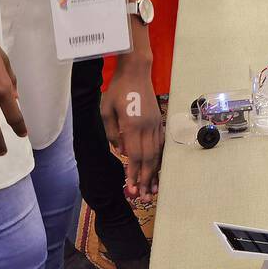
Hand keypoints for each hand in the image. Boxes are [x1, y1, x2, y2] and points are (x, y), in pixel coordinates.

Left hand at [102, 56, 162, 202]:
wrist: (137, 71)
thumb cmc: (118, 89)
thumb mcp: (106, 110)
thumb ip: (112, 133)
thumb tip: (121, 152)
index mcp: (132, 125)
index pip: (134, 156)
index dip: (133, 174)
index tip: (131, 189)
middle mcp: (147, 127)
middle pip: (148, 159)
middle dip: (145, 179)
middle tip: (144, 197)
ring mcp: (156, 124)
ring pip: (157, 153)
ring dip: (155, 172)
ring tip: (154, 189)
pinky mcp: (159, 121)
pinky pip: (161, 144)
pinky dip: (159, 158)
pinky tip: (158, 168)